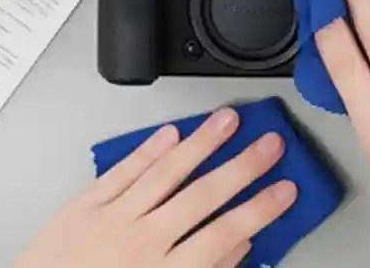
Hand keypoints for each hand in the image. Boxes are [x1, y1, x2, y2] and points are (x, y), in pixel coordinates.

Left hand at [14, 107, 296, 267]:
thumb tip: (237, 248)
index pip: (226, 233)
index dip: (261, 208)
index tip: (285, 190)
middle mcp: (141, 244)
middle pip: (203, 196)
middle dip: (243, 166)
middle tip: (271, 144)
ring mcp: (111, 220)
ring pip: (165, 172)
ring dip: (201, 143)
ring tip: (228, 121)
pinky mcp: (84, 206)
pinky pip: (122, 171)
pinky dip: (148, 150)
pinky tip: (171, 134)